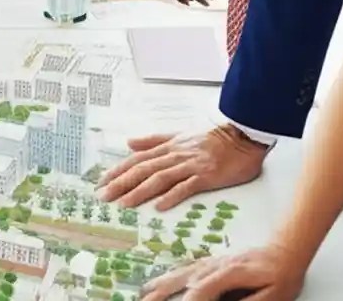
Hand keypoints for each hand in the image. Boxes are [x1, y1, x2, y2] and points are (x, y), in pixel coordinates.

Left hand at [98, 125, 269, 210]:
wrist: (241, 135)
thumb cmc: (211, 137)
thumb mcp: (178, 135)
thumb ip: (153, 140)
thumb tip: (129, 143)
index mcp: (167, 147)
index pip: (136, 160)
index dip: (117, 171)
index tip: (101, 182)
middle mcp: (174, 156)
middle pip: (142, 170)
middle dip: (121, 183)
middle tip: (104, 196)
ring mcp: (189, 166)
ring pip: (159, 179)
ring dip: (140, 191)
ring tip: (124, 204)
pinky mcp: (206, 175)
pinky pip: (186, 186)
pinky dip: (172, 195)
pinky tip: (159, 206)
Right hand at [140, 245, 305, 300]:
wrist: (284, 252)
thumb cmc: (281, 274)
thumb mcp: (274, 294)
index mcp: (228, 273)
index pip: (200, 291)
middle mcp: (213, 267)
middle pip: (181, 281)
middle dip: (161, 294)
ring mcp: (208, 265)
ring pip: (178, 275)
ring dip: (159, 286)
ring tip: (143, 295)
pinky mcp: (208, 266)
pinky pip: (182, 271)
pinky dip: (166, 278)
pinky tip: (156, 284)